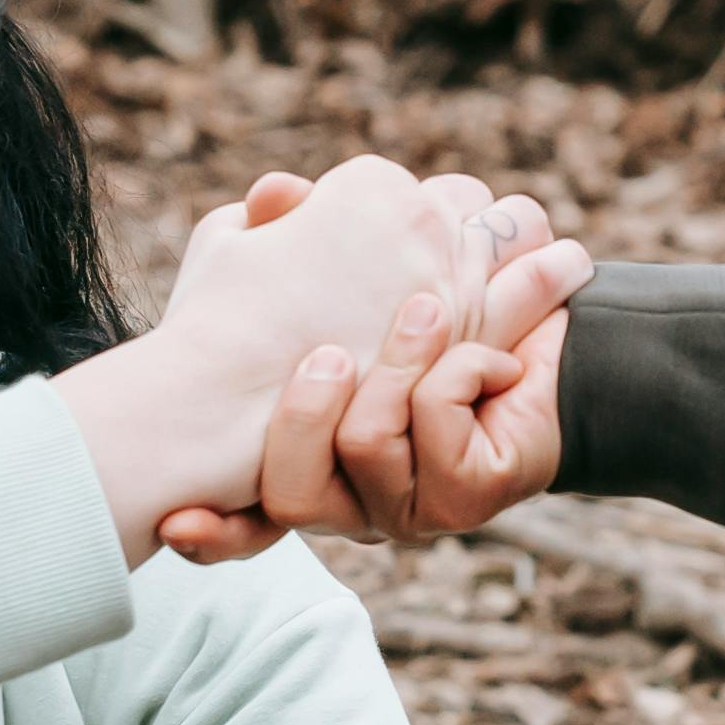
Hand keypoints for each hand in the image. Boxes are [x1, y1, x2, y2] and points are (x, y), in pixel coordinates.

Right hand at [209, 165, 579, 549]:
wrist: (547, 368)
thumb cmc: (433, 328)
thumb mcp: (354, 288)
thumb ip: (298, 242)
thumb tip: (274, 191)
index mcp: (304, 466)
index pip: (238, 521)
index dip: (211, 533)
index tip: (177, 523)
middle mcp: (349, 503)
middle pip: (292, 493)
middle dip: (305, 412)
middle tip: (327, 352)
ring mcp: (408, 507)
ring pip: (367, 444)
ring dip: (397, 365)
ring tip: (426, 308)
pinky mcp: (469, 495)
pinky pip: (439, 429)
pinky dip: (462, 371)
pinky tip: (497, 358)